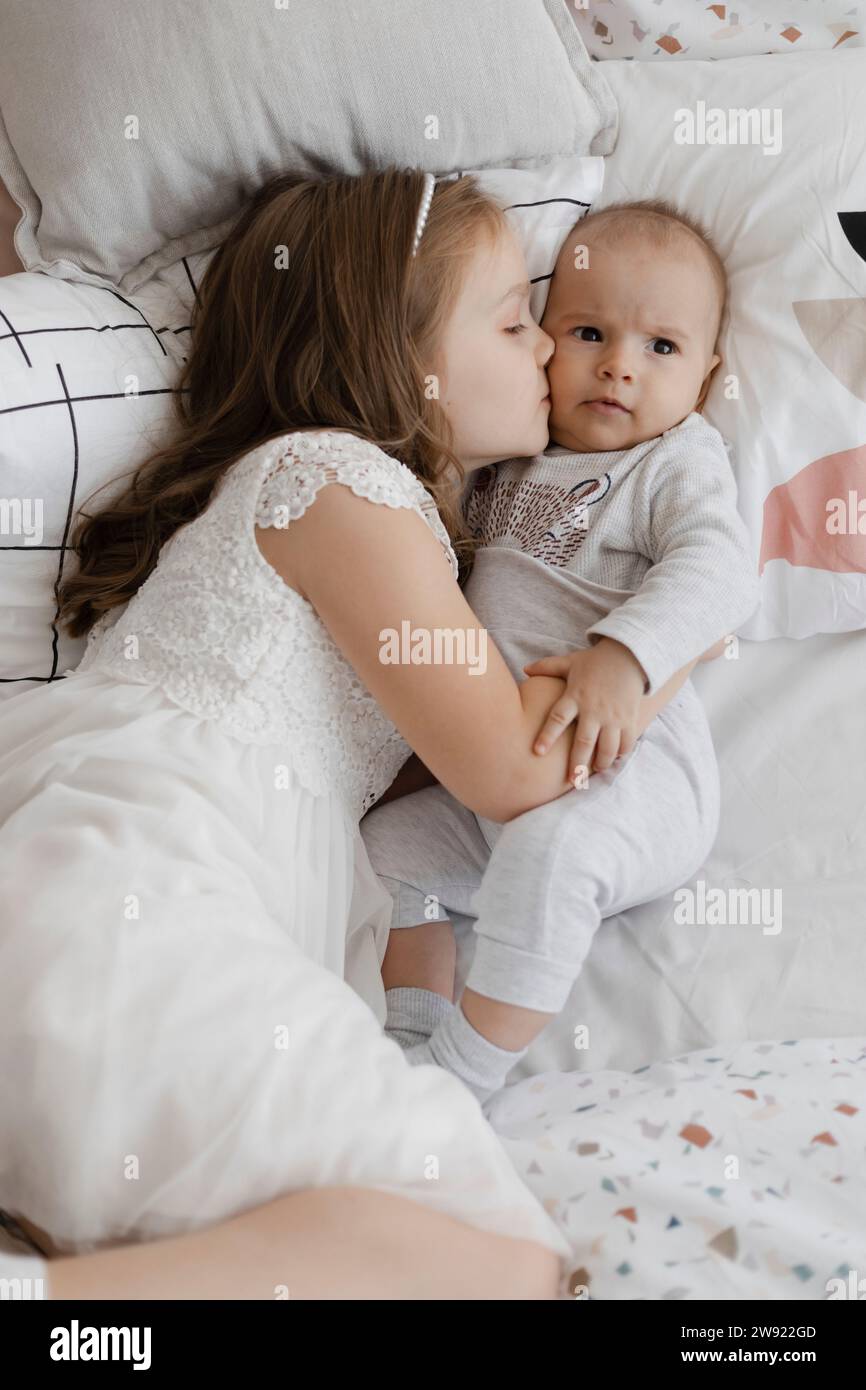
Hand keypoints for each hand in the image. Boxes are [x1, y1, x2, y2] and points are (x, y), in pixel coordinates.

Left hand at [522, 639, 646, 781]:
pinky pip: (626, 742)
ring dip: (601, 763)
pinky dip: (620, 753)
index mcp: (575, 696)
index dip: (547, 735)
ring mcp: (613, 716)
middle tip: (571, 780)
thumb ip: (547, 667)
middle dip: (577, 763)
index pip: (557, 718)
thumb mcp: (570, 661)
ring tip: (594, 772)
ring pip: (607, 747)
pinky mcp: (629, 718)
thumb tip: (524, 669)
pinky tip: (614, 759)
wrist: (630, 655)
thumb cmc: (596, 661)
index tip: (537, 752)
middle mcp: (594, 709)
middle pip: (584, 741)